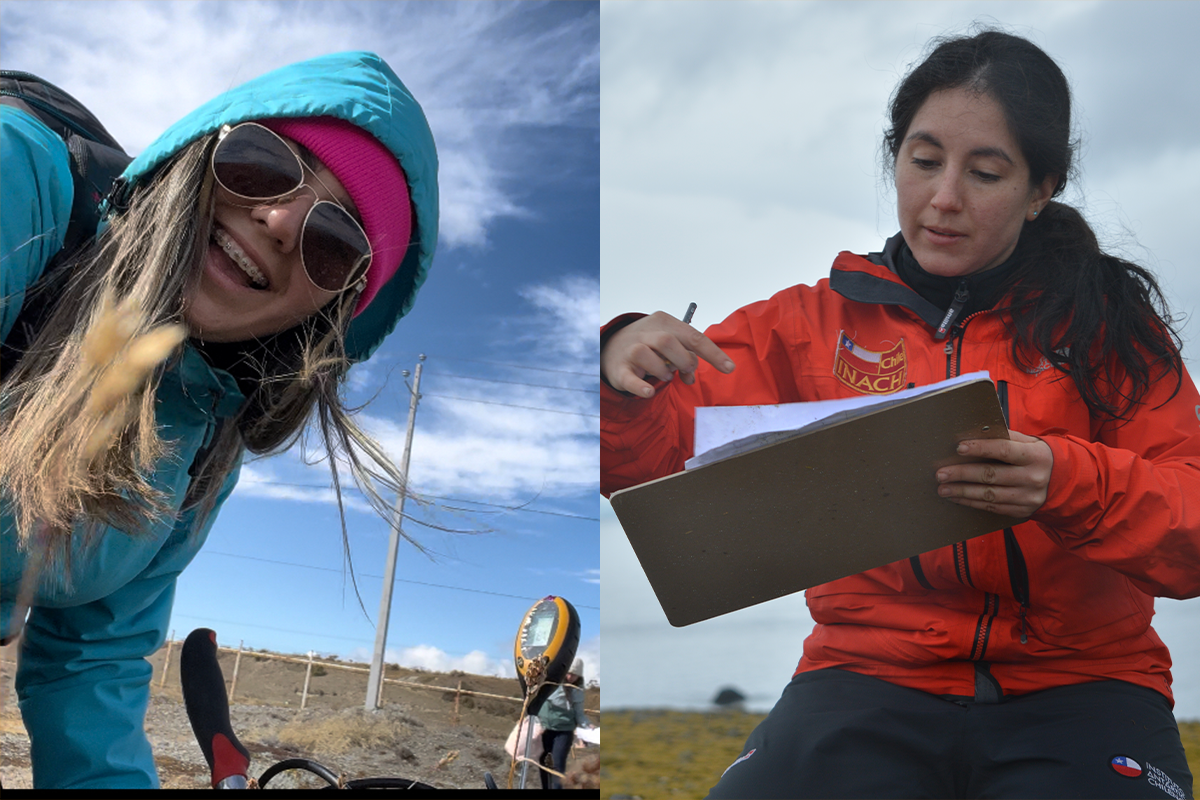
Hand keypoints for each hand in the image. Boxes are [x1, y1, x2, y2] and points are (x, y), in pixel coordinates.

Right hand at [601, 311, 734, 397]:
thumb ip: (685, 355)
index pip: (692, 336)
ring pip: (649, 357)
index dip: (712, 353)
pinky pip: (630, 378)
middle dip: (684, 360)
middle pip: (669, 342)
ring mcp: (630, 350)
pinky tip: (650, 391)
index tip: (729, 368)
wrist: (611, 347)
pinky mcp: (619, 369)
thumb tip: (691, 376)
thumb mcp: (669, 343)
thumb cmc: (649, 345)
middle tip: (685, 371)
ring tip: (665, 375)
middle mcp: (645, 332)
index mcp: (663, 322)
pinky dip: (641, 387)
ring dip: (663, 372)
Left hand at [935, 430, 1053, 518]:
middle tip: (941, 474)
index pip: (1004, 450)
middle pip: (991, 475)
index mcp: (1034, 456)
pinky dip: (972, 503)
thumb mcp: (1029, 443)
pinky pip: (993, 508)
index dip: (980, 448)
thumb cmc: (1038, 456)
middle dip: (963, 474)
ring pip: (989, 495)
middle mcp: (1032, 478)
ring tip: (943, 489)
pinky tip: (958, 498)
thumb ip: (1006, 438)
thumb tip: (975, 434)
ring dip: (963, 492)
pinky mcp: (1022, 511)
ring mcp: (1028, 497)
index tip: (959, 448)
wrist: (1067, 482)